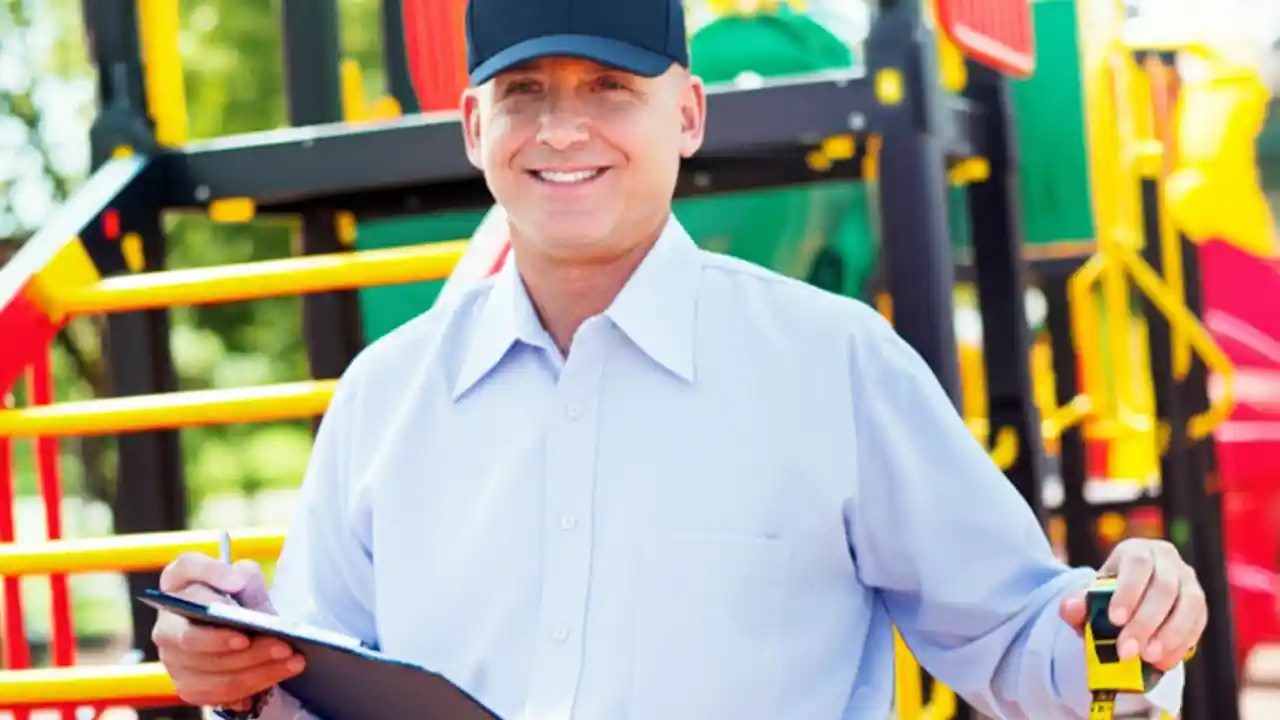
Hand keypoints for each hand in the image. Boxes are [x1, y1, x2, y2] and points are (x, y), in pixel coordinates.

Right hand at [151, 552, 305, 707]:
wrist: (243, 632)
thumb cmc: (240, 601)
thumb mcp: (247, 582)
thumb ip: (244, 576)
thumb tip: (238, 581)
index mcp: (179, 582)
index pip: (186, 568)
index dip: (210, 574)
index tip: (238, 583)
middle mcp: (167, 622)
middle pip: (191, 636)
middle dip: (231, 639)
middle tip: (276, 639)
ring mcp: (173, 657)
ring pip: (210, 666)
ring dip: (254, 663)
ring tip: (289, 655)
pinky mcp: (189, 684)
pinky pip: (220, 689)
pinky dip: (255, 680)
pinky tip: (283, 670)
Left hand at [1058, 538, 1206, 670]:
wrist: (1129, 604)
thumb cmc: (1106, 598)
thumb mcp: (1088, 598)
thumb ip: (1076, 602)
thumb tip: (1070, 607)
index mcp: (1137, 551)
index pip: (1137, 563)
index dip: (1128, 591)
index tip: (1115, 620)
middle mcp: (1167, 561)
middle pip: (1164, 587)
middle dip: (1145, 622)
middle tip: (1127, 650)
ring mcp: (1188, 582)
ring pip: (1188, 604)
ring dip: (1169, 635)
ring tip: (1148, 658)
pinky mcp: (1200, 606)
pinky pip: (1198, 624)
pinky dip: (1181, 644)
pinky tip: (1163, 661)